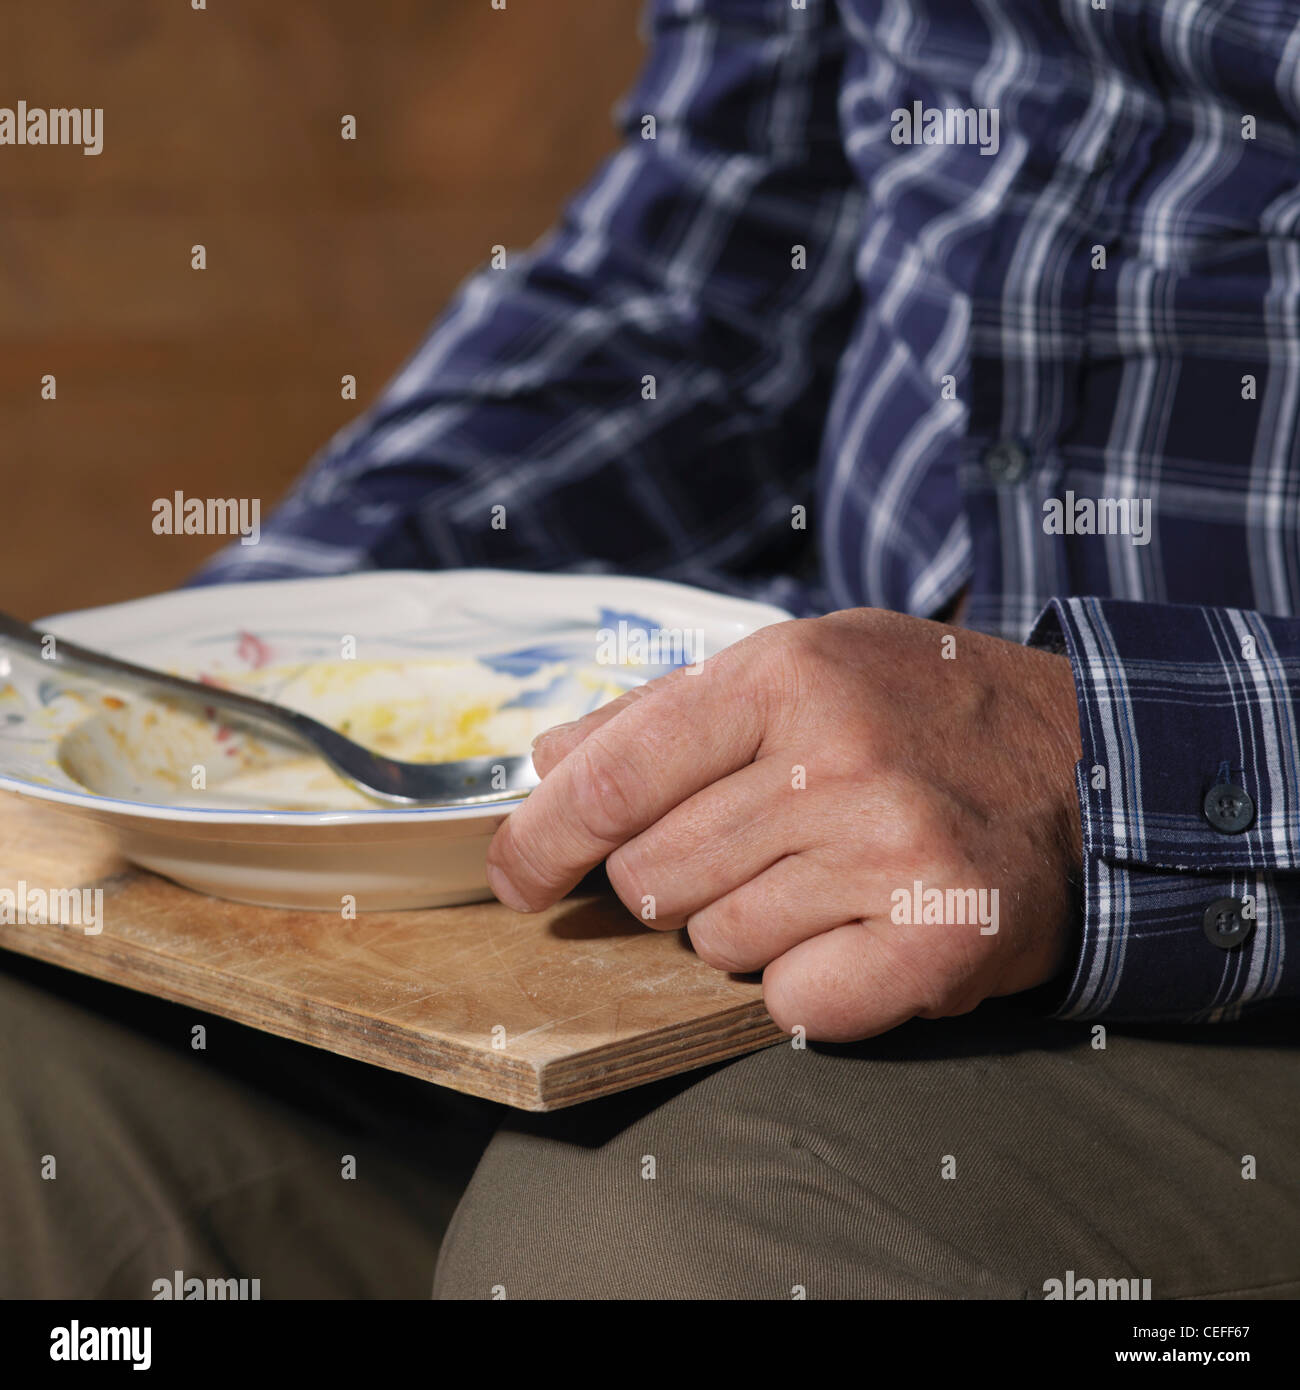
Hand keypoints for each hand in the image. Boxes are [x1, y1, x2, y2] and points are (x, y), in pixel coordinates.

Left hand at [485, 607, 1083, 1041]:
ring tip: (825, 875)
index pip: (612, 780)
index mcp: (787, 678)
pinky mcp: (937, 944)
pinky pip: (792, 1003)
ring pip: (716, 943)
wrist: (1088, 766)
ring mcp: (890, 856)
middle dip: (675, 876)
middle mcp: (838, 762)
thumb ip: (666, 710)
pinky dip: (809, 981)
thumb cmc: (923, 712)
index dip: (540, 839)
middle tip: (754, 844)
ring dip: (748, 923)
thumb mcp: (802, 663)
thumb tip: (551, 763)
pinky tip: (860, 929)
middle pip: (652, 876)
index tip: (515, 877)